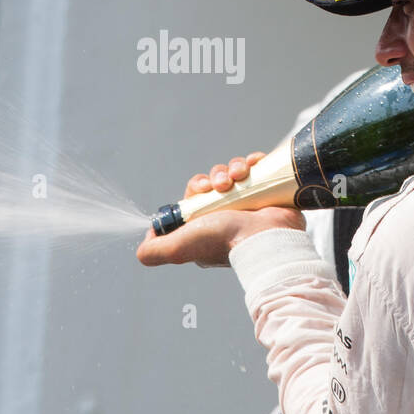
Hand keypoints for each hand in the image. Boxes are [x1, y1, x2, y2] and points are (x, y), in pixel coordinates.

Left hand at [138, 152, 303, 267]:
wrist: (265, 237)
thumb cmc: (224, 241)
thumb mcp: (178, 248)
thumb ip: (154, 250)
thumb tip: (147, 240)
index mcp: (209, 224)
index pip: (196, 194)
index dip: (197, 187)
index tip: (202, 190)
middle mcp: (228, 213)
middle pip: (215, 180)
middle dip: (215, 176)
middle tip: (222, 185)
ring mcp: (249, 202)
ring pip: (233, 171)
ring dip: (233, 168)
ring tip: (239, 178)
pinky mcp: (267, 191)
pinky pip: (255, 167)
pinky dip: (252, 162)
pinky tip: (252, 168)